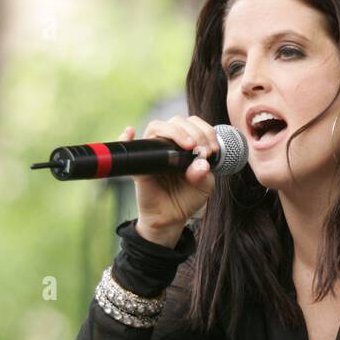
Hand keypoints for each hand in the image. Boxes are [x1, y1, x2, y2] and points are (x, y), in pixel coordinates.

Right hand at [119, 115, 218, 237]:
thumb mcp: (203, 187)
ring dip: (175, 131)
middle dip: (195, 132)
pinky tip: (130, 131)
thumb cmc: (187, 198)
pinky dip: (126, 137)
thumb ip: (204, 174)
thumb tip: (201, 162)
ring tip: (188, 145)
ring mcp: (154, 152)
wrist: (171, 218)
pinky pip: (130, 146)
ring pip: (157, 127)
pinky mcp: (141, 165)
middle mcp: (168, 144)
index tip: (212, 149)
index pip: (193, 125)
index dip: (205, 132)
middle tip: (203, 151)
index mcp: (185, 144)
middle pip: (177, 122)